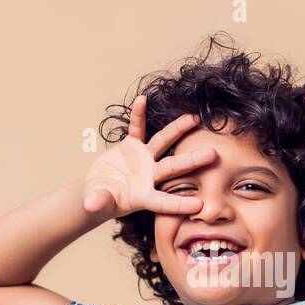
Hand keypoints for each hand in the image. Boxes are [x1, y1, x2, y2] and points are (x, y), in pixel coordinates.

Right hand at [82, 95, 216, 218]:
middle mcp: (149, 177)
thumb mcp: (97, 203)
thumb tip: (90, 204)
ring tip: (194, 117)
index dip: (179, 203)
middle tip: (213, 154)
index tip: (199, 205)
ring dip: (178, 130)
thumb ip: (98, 201)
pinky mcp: (132, 146)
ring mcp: (143, 159)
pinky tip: (143, 99)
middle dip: (192, 161)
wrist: (98, 190)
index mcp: (143, 196)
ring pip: (163, 143)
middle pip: (173, 168)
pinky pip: (137, 128)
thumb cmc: (100, 202)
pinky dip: (138, 115)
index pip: (164, 201)